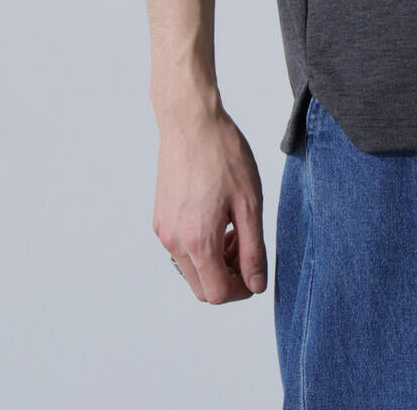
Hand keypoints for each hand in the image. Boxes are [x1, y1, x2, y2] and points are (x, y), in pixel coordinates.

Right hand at [153, 101, 267, 303]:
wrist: (190, 121)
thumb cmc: (223, 155)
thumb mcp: (250, 203)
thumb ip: (253, 249)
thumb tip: (256, 285)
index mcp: (197, 241)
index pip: (217, 294)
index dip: (241, 290)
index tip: (256, 271)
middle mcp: (173, 242)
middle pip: (202, 286)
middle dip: (229, 276)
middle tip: (247, 246)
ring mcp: (163, 230)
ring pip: (191, 267)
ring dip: (215, 261)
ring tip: (235, 227)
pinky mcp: (160, 217)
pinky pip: (181, 247)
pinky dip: (201, 245)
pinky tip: (218, 216)